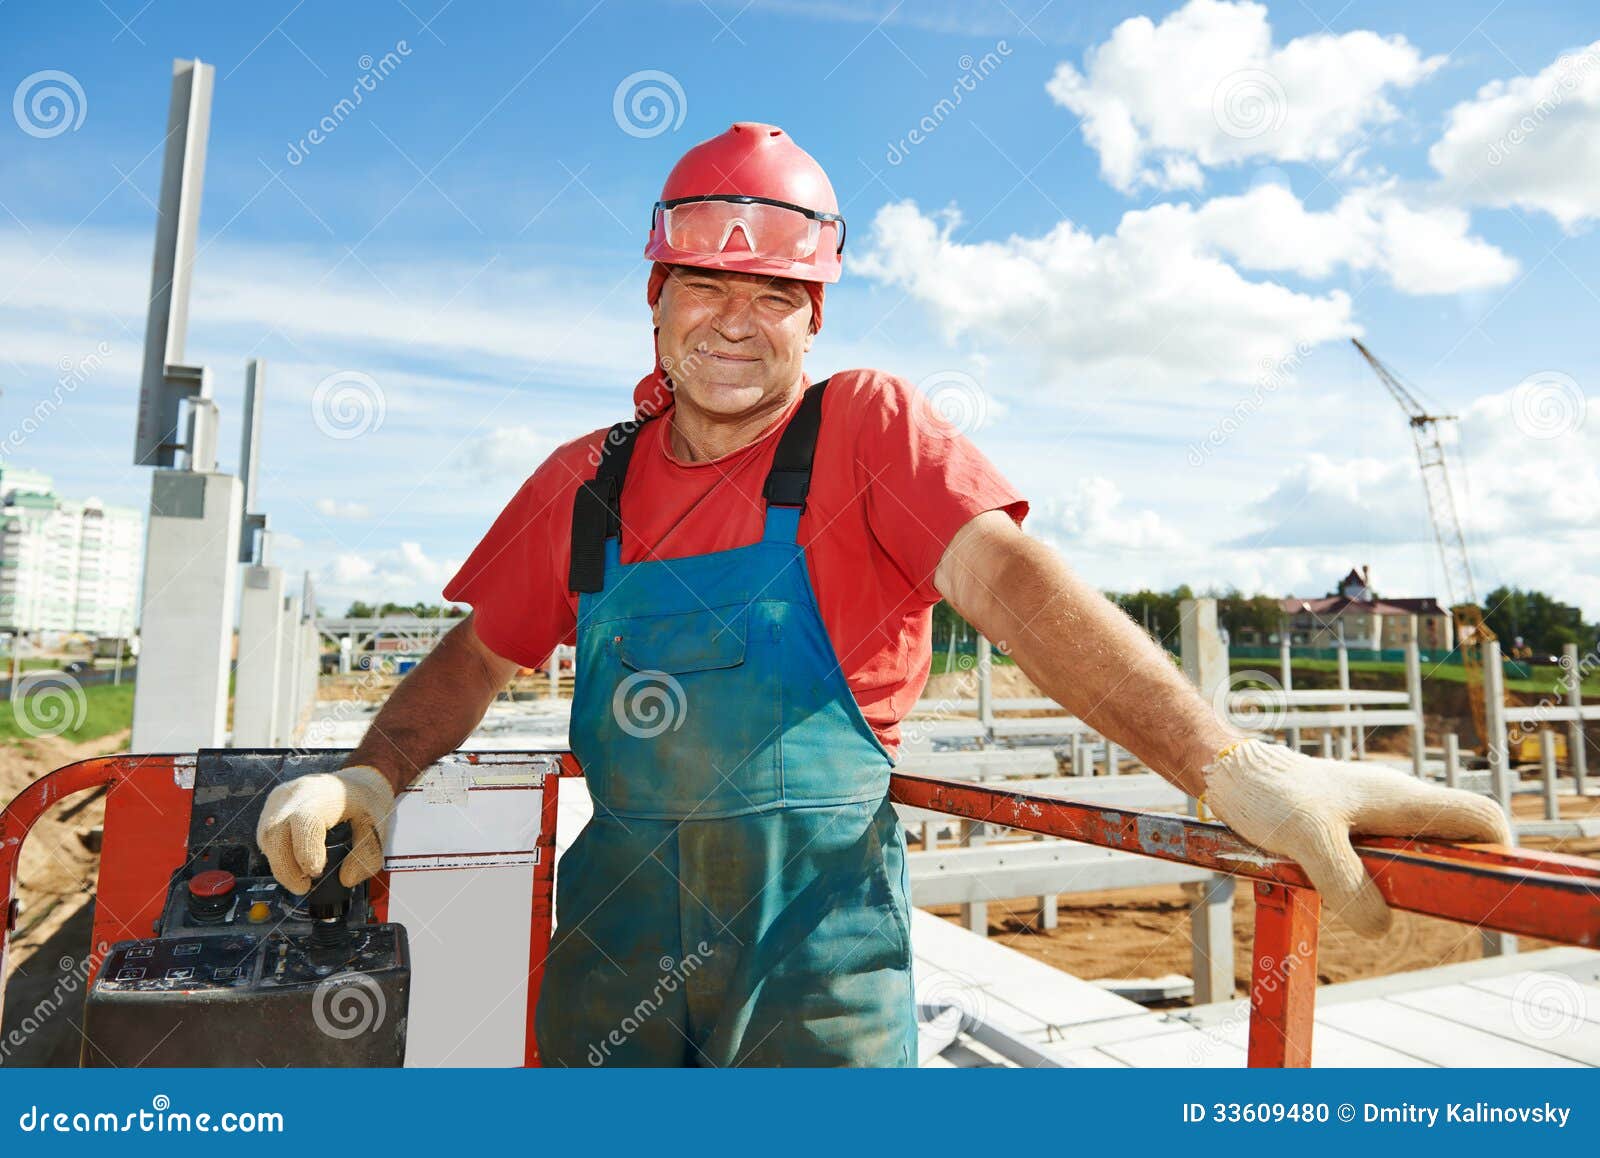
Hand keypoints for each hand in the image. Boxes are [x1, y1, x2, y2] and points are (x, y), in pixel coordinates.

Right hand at [255, 765, 395, 893]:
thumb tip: (347, 879)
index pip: (304, 820)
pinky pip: (266, 836)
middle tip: (304, 887)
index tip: (315, 873)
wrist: (354, 780)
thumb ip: (367, 855)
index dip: (305, 850)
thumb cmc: (364, 803)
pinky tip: (293, 863)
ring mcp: (279, 799)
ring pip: (267, 837)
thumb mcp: (377, 826)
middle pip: (275, 832)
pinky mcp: (271, 807)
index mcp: (324, 794)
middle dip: (286, 868)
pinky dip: (277, 855)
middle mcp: (295, 793)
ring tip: (301, 878)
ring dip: (280, 864)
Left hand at [1202, 739, 1511, 936]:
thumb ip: (1347, 885)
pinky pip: (1379, 858)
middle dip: (1450, 877)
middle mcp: (1397, 802)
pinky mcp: (1347, 825)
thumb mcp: (1307, 841)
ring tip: (1379, 903)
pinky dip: (1373, 880)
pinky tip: (1344, 894)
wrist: (1225, 772)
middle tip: (1424, 909)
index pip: (1482, 818)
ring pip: (1414, 852)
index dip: (1496, 854)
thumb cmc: (1267, 794)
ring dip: (1407, 882)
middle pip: (1454, 841)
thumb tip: (1382, 927)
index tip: (1475, 890)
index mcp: (1403, 798)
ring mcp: (1373, 813)